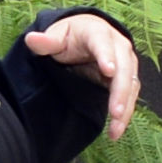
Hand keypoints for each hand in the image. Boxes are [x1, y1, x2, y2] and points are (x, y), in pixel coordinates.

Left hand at [24, 14, 139, 139]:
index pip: (103, 44)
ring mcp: (126, 63)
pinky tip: (116, 130)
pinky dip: (125, 113)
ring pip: (130, 85)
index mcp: (98, 32)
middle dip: (121, 91)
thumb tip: (30, 39)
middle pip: (124, 69)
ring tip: (116, 130)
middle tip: (115, 112)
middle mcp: (118, 46)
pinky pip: (130, 96)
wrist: (86, 35)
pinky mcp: (127, 78)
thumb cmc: (70, 37)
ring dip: (125, 107)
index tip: (108, 72)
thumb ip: (45, 42)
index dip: (107, 57)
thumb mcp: (56, 37)